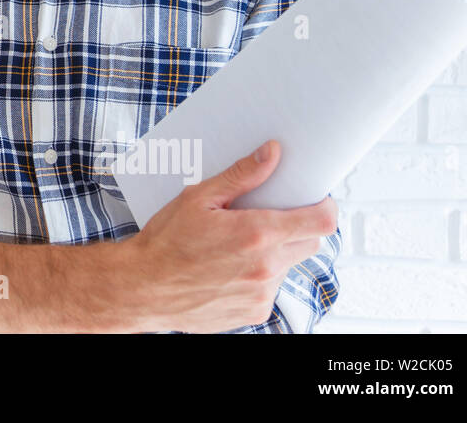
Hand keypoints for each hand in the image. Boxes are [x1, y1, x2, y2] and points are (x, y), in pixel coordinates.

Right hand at [126, 139, 337, 332]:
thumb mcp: (198, 198)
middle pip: (311, 243)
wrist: (141, 287)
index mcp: (256, 234)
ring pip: (288, 266)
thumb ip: (241, 176)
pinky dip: (257, 277)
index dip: (325, 207)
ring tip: (236, 247)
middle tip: (267, 218)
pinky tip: (228, 269)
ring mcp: (261, 294)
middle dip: (297, 228)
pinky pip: (270, 289)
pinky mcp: (253, 312)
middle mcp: (266, 267)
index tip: (316, 200)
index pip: (321, 222)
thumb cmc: (165, 241)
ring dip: (274, 254)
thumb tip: (272, 153)